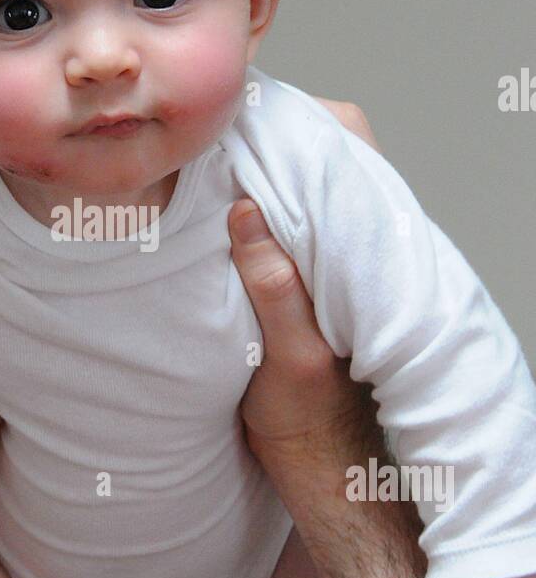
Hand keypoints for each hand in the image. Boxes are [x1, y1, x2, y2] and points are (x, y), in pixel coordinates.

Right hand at [228, 97, 380, 458]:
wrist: (319, 464)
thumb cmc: (310, 418)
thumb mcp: (290, 358)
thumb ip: (274, 289)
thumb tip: (245, 213)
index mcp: (365, 257)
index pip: (350, 149)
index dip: (306, 121)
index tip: (250, 112)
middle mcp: (356, 246)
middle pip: (325, 155)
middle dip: (274, 137)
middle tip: (216, 129)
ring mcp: (332, 258)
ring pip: (305, 184)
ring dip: (263, 167)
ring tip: (211, 153)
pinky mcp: (310, 275)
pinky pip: (289, 215)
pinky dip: (257, 198)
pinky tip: (221, 198)